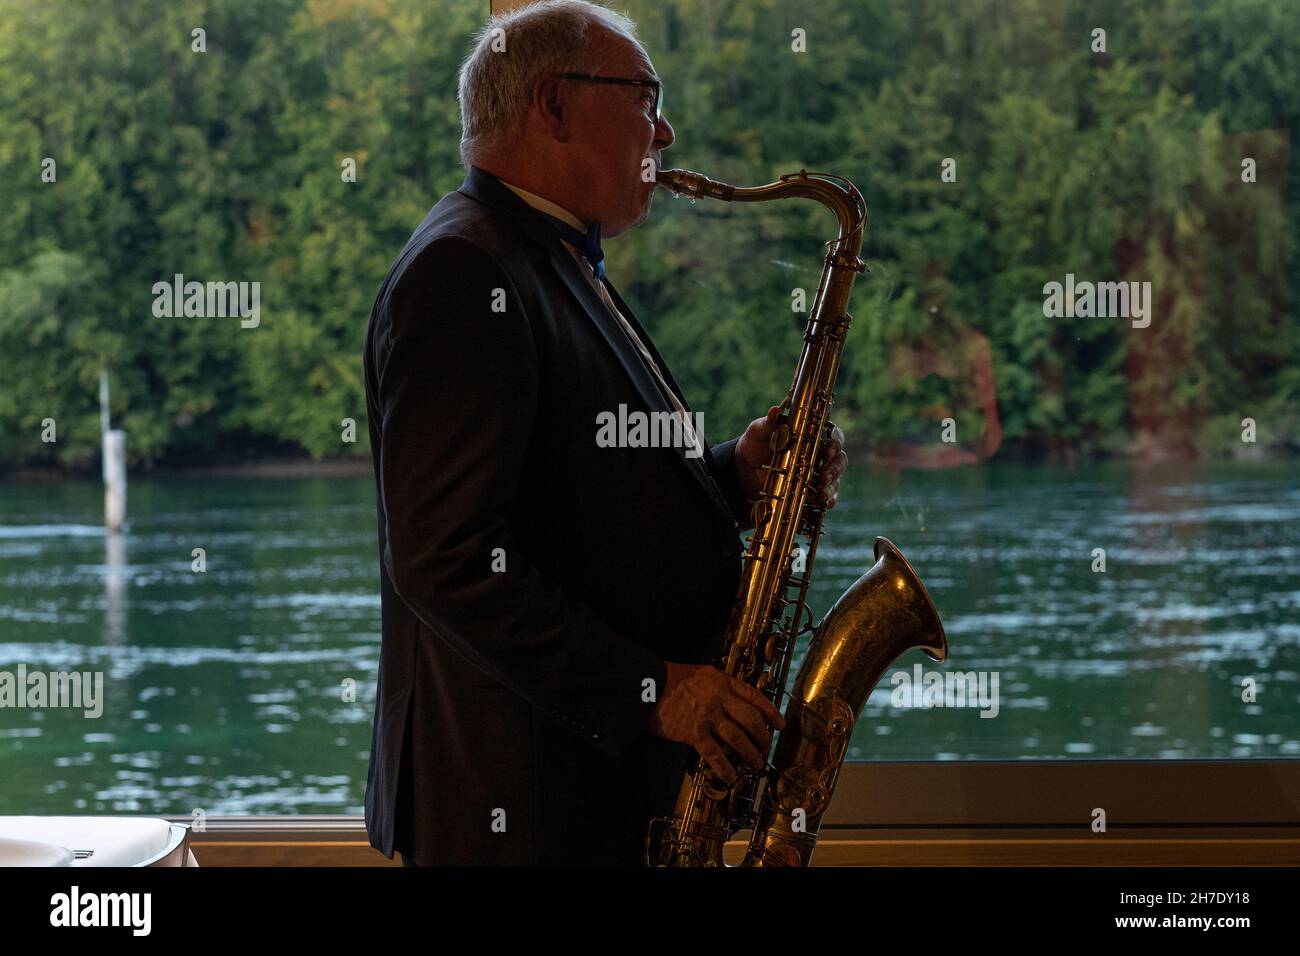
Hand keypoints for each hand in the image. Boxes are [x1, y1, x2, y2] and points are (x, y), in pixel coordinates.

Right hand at [647, 661, 785, 784]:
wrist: (646, 685)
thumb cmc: (670, 679)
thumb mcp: (701, 674)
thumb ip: (719, 686)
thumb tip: (735, 703)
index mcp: (722, 681)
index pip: (754, 697)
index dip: (770, 712)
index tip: (780, 725)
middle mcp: (719, 697)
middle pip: (751, 719)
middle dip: (763, 737)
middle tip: (766, 748)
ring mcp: (707, 715)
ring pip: (738, 737)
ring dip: (750, 753)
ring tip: (755, 764)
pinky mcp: (693, 732)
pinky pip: (714, 753)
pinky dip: (725, 767)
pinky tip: (731, 776)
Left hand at [734, 406, 848, 508]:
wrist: (745, 468)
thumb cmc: (756, 443)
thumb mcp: (759, 431)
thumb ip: (768, 423)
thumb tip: (774, 410)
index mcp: (813, 435)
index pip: (835, 436)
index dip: (836, 443)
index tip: (827, 450)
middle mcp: (820, 454)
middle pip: (840, 459)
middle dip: (835, 468)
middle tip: (824, 475)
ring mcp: (818, 474)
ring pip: (836, 479)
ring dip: (832, 486)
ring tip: (821, 492)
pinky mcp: (811, 491)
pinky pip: (828, 497)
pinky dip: (828, 500)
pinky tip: (822, 503)